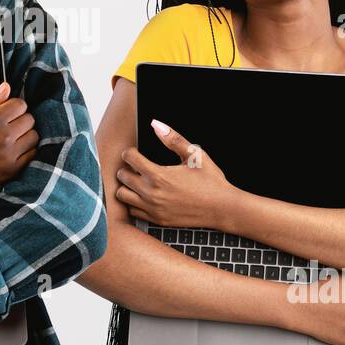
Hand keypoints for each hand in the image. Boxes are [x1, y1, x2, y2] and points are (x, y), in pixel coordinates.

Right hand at [0, 82, 37, 205]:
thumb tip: (5, 87)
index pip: (20, 104)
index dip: (12, 105)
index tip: (3, 110)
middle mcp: (4, 138)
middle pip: (29, 119)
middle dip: (19, 118)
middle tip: (5, 124)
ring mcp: (10, 157)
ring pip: (34, 137)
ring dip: (25, 134)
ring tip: (9, 137)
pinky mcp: (11, 172)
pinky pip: (32, 155)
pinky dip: (26, 150)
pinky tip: (11, 150)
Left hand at [114, 119, 237, 229]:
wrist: (222, 208)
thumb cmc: (210, 180)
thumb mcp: (194, 155)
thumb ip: (173, 139)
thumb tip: (156, 124)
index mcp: (159, 175)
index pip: (129, 158)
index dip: (130, 152)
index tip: (135, 152)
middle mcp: (152, 194)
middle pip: (122, 176)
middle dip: (126, 168)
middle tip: (136, 166)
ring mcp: (153, 209)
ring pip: (122, 195)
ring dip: (126, 186)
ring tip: (137, 181)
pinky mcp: (157, 220)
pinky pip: (132, 211)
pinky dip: (133, 203)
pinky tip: (144, 196)